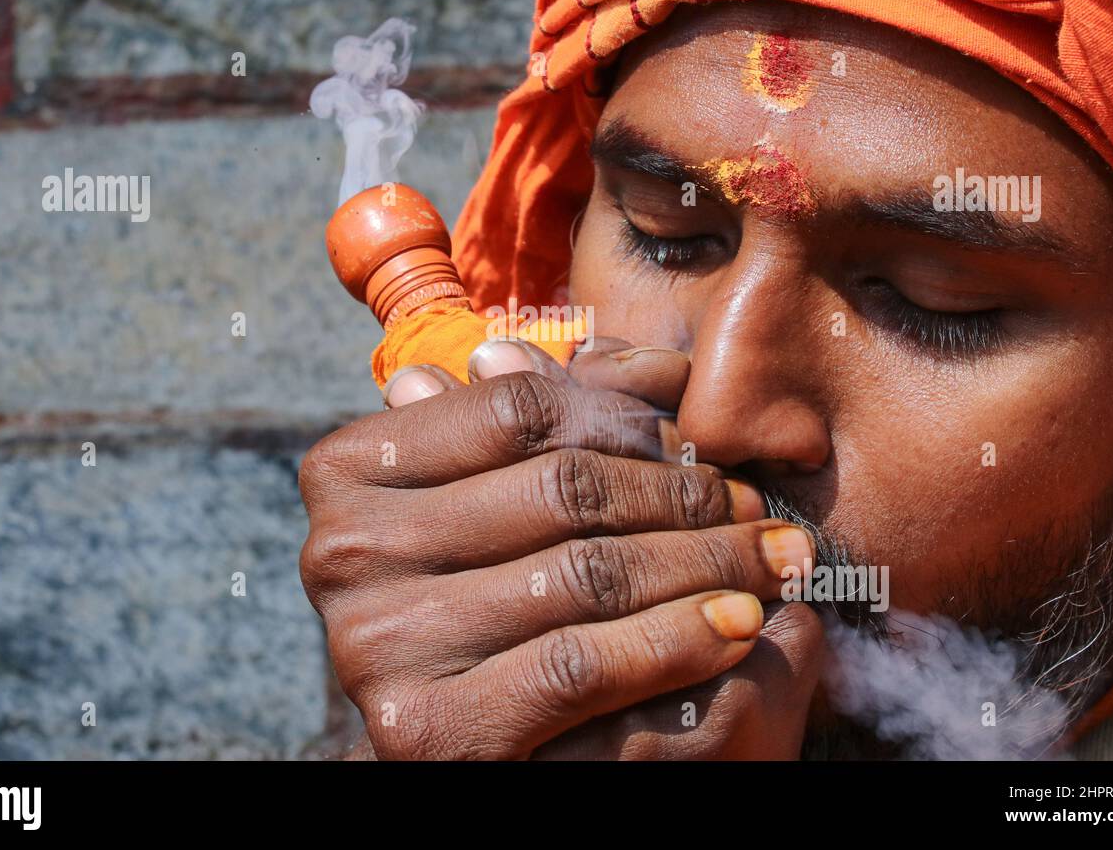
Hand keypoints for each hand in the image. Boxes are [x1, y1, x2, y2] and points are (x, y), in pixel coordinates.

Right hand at [300, 337, 822, 758]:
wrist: (461, 747)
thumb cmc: (492, 602)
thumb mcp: (514, 496)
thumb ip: (572, 419)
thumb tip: (657, 366)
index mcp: (350, 469)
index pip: (517, 408)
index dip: (628, 419)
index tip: (698, 441)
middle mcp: (343, 550)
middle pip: (560, 488)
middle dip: (682, 493)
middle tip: (755, 506)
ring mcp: (376, 642)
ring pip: (584, 573)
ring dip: (704, 564)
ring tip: (770, 561)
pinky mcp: (425, 729)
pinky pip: (580, 662)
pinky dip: (676, 640)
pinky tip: (737, 626)